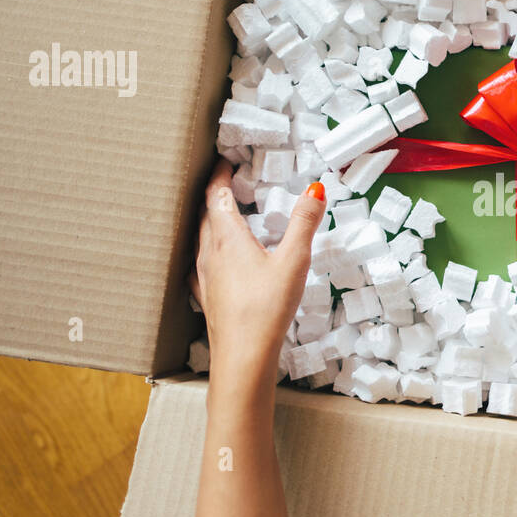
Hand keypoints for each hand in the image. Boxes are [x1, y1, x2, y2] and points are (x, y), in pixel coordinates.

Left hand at [190, 160, 326, 376]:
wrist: (242, 355)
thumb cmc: (267, 307)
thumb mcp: (294, 260)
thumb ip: (304, 223)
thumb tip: (315, 189)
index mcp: (227, 237)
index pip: (217, 194)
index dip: (220, 174)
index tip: (226, 161)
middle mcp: (209, 253)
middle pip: (206, 213)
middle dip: (216, 193)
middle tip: (229, 182)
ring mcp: (204, 276)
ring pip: (202, 238)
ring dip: (211, 220)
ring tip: (227, 216)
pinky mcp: (206, 296)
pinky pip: (203, 263)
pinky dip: (210, 250)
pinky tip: (217, 261)